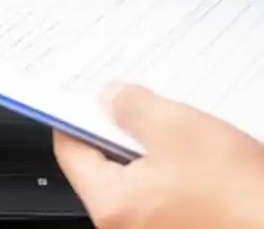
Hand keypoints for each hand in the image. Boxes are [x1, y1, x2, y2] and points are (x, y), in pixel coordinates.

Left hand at [54, 84, 263, 227]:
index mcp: (111, 203)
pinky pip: (165, 193)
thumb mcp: (177, 128)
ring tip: (175, 126)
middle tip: (136, 102)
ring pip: (137, 178)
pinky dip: (173, 169)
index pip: (70, 150)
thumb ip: (131, 107)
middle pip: (102, 165)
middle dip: (118, 130)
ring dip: (150, 148)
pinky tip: (198, 154)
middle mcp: (125, 225)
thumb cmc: (239, 193)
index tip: (87, 94)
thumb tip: (107, 98)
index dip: (75, 115)